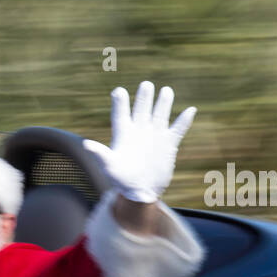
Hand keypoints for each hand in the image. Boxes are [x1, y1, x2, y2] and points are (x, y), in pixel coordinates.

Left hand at [83, 81, 195, 204]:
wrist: (141, 192)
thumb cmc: (121, 181)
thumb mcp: (109, 167)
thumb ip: (100, 154)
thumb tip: (86, 145)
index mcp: (123, 134)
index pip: (121, 114)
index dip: (120, 102)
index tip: (118, 91)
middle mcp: (139, 131)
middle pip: (141, 109)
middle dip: (144, 97)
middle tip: (146, 85)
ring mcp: (155, 136)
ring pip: (160, 114)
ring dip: (164, 103)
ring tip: (166, 90)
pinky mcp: (168, 144)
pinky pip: (178, 129)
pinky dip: (184, 121)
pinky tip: (191, 110)